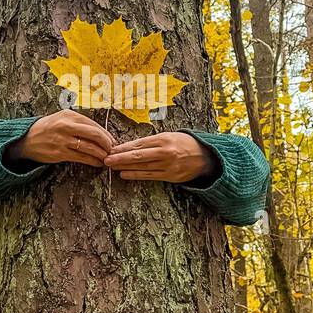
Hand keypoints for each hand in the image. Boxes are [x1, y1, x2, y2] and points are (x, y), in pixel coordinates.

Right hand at [10, 111, 113, 167]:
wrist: (26, 139)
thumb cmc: (47, 128)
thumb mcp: (62, 118)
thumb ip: (79, 123)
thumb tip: (101, 133)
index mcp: (69, 115)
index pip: (94, 125)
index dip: (106, 134)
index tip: (112, 141)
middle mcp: (67, 126)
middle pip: (95, 135)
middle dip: (107, 144)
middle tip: (112, 150)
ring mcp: (63, 140)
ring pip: (90, 148)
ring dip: (101, 154)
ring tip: (106, 158)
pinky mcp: (60, 153)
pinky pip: (82, 158)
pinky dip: (92, 161)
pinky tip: (97, 163)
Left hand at [103, 132, 217, 183]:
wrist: (205, 156)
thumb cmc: (184, 143)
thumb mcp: (169, 136)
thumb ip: (152, 141)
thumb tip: (130, 146)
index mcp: (164, 139)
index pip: (140, 143)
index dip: (124, 147)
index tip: (111, 148)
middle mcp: (166, 152)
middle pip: (139, 155)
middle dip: (121, 157)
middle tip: (106, 159)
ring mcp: (168, 165)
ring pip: (143, 166)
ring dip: (125, 166)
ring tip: (111, 167)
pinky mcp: (171, 176)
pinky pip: (150, 176)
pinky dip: (136, 175)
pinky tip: (124, 174)